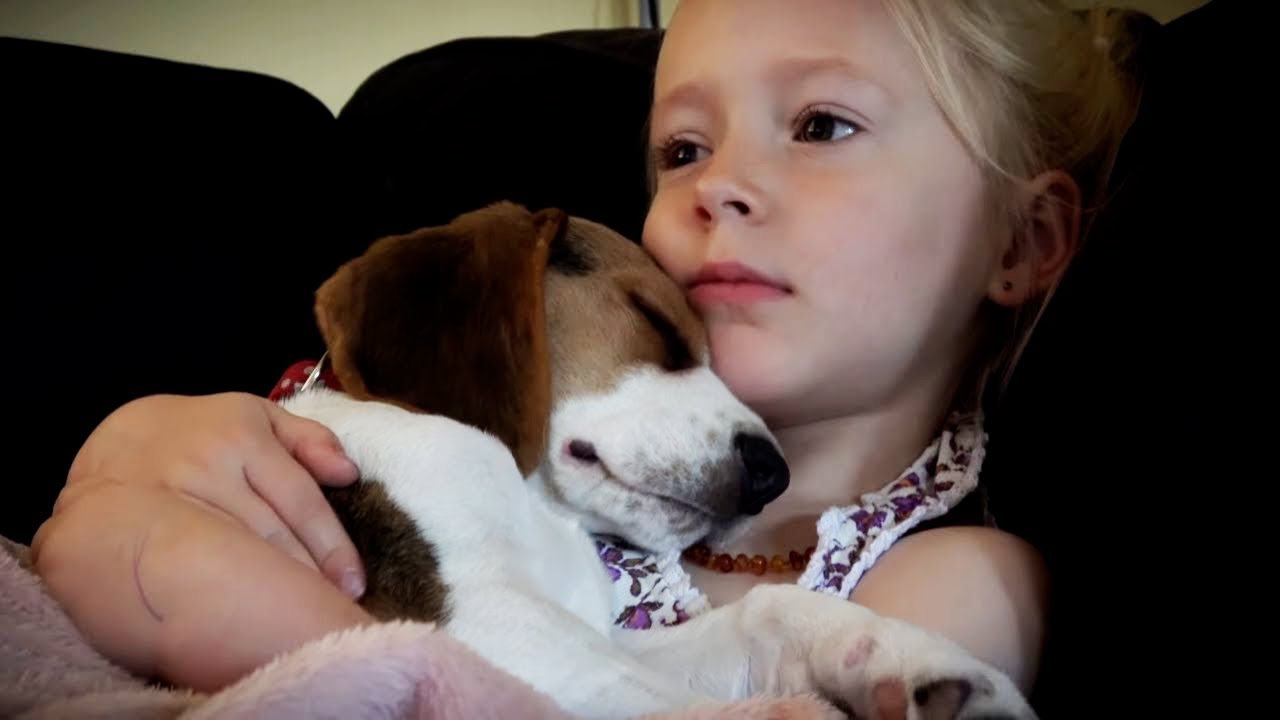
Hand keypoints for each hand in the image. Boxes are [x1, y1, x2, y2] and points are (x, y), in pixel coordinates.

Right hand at [55, 392, 364, 591]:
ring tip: (301, 619)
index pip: (299, 499)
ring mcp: (170, 495)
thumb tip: (348, 473)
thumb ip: (309, 439)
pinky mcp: (142, 523)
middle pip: (269, 531)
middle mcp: (207, 463)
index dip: (330, 545)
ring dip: (270, 589)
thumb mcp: (257, 416)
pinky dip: (224, 589)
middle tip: (334, 609)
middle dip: (306, 575)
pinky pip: (192, 562)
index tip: (353, 583)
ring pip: (232, 552)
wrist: (116, 441)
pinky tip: (247, 613)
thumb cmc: (205, 431)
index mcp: (244, 433)